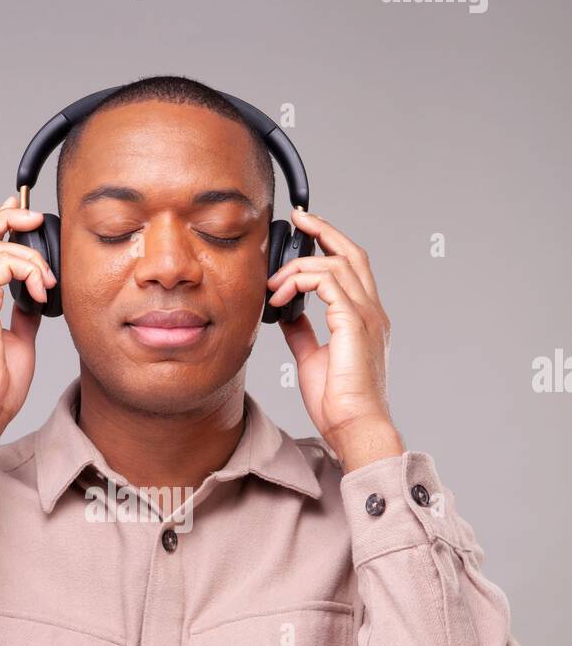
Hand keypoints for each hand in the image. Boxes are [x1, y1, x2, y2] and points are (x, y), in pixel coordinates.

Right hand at [0, 195, 56, 424]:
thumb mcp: (18, 342)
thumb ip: (23, 316)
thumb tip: (36, 301)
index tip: (22, 214)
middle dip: (6, 217)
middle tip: (33, 217)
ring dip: (29, 256)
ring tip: (46, 283)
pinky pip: (1, 261)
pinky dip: (27, 268)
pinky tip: (40, 290)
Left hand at [266, 208, 403, 470]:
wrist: (353, 426)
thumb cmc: (338, 402)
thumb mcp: (312, 358)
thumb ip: (303, 332)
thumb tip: (287, 316)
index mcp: (365, 318)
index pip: (352, 266)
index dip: (330, 242)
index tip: (305, 229)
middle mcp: (371, 311)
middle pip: (351, 253)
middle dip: (324, 230)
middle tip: (297, 219)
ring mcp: (367, 315)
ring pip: (336, 263)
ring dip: (298, 268)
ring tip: (273, 289)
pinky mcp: (354, 323)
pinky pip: (328, 282)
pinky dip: (300, 282)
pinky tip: (280, 298)